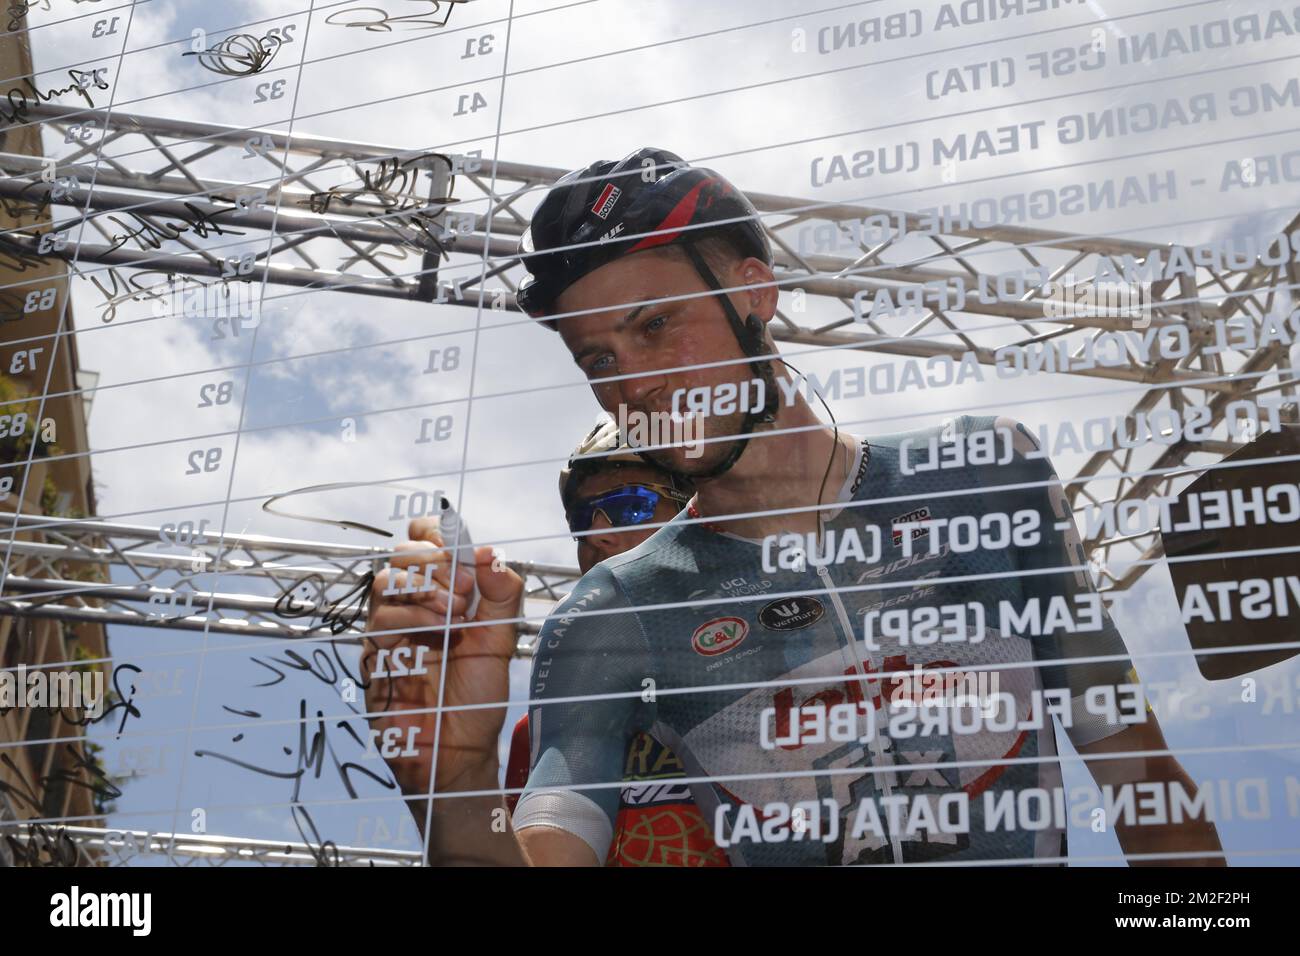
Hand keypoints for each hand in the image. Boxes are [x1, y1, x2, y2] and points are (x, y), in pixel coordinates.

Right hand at [363, 518, 522, 796]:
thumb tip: (489, 552)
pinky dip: (413, 613)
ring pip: (387, 579)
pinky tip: (440, 629)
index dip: (436, 532)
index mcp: (441, 592)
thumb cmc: (477, 694)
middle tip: (464, 589)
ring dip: (424, 586)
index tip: (459, 548)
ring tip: (453, 612)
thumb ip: (501, 594)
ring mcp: (389, 627)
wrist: (458, 749)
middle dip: (435, 560)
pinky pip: (381, 616)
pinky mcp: (374, 653)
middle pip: (402, 552)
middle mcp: (411, 605)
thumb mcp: (501, 638)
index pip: (425, 540)